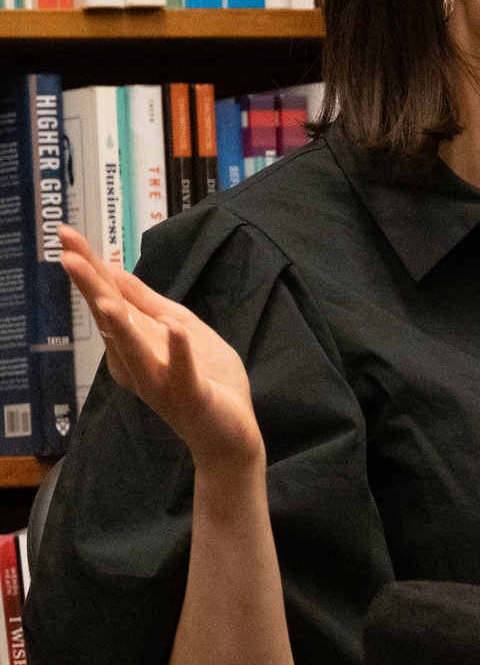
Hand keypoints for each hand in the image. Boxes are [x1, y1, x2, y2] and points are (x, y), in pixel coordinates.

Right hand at [57, 224, 262, 469]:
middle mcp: (136, 360)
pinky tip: (176, 333)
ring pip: (134, 349)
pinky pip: (181, 371)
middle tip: (65, 255)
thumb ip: (144, 301)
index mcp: (133, 340)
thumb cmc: (203, 376)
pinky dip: (179, 352)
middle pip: (110, 317)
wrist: (228, 430)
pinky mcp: (188, 394)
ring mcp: (160, 379)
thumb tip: (111, 268)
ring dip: (120, 324)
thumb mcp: (176, 325)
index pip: (107, 297)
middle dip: (90, 287)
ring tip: (106, 300)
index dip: (88, 266)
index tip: (65, 234)